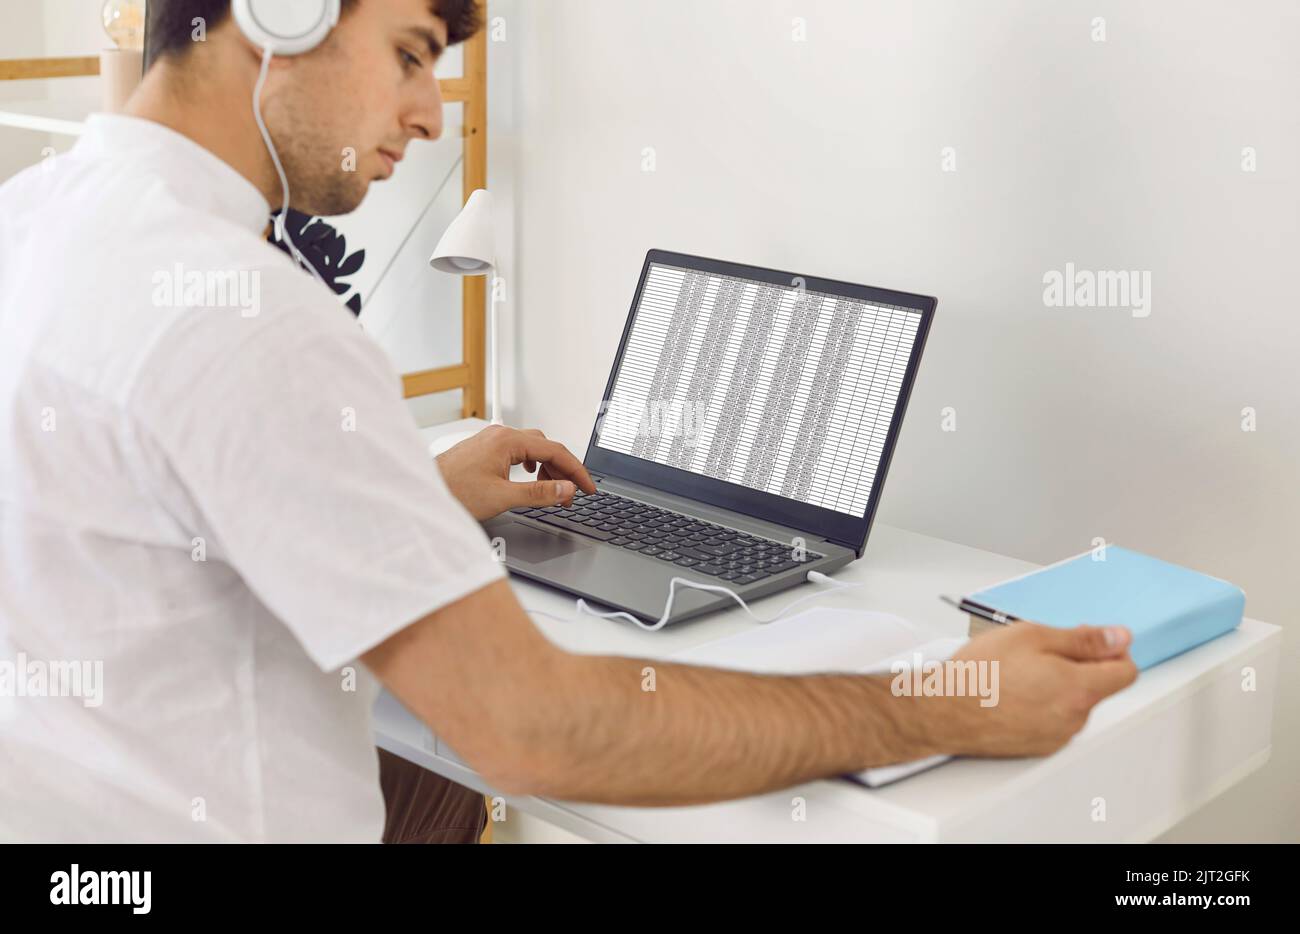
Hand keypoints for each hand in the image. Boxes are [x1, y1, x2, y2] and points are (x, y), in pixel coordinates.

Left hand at [435, 424, 596, 521]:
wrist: (423, 492)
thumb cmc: (453, 491)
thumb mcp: (502, 497)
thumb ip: (539, 493)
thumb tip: (565, 489)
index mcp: (507, 441)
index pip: (555, 450)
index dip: (577, 471)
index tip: (588, 487)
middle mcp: (499, 435)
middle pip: (545, 446)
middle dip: (562, 470)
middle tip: (571, 494)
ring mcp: (490, 440)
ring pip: (531, 448)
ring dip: (546, 468)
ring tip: (551, 491)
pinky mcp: (483, 449)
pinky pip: (517, 451)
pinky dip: (530, 465)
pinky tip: (528, 478)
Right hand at [935, 621, 1137, 757]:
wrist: (943, 710)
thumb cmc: (980, 672)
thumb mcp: (1032, 636)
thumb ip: (1083, 638)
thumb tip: (1118, 637)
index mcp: (1079, 689)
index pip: (1126, 671)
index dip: (1112, 651)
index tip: (1092, 641)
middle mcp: (1074, 719)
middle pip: (1097, 687)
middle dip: (1078, 666)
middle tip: (1038, 652)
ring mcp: (1057, 737)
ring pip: (1074, 703)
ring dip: (1058, 686)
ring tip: (1018, 674)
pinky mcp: (1039, 747)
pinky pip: (1054, 721)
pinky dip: (1042, 706)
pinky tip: (1013, 694)